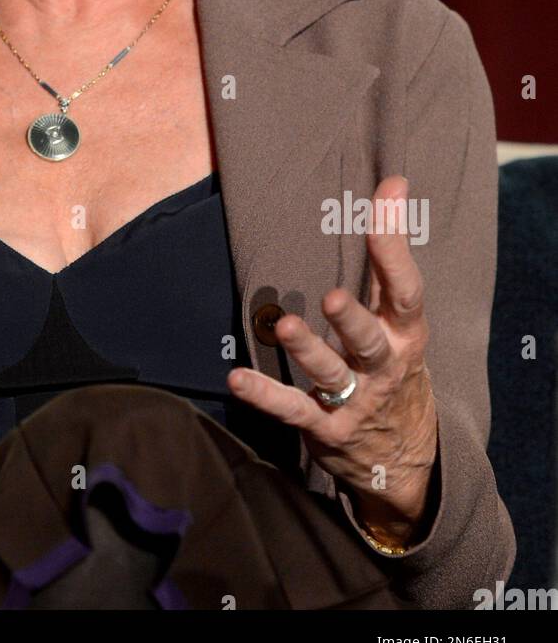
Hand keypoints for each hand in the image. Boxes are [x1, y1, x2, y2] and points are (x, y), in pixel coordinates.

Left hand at [226, 175, 437, 543]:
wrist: (404, 459)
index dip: (395, 247)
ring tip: (283, 325)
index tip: (386, 197)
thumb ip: (389, 258)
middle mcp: (383, 366)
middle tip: (332, 297)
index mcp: (405, 335)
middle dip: (352, 320)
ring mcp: (355, 401)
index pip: (406, 291)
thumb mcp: (402, 320)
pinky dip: (265, 394)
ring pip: (331, 375)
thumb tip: (392, 184)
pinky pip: (292, 409)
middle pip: (369, 340)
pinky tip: (237, 378)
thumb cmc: (393, 365)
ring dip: (307, 351)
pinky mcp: (325, 428)